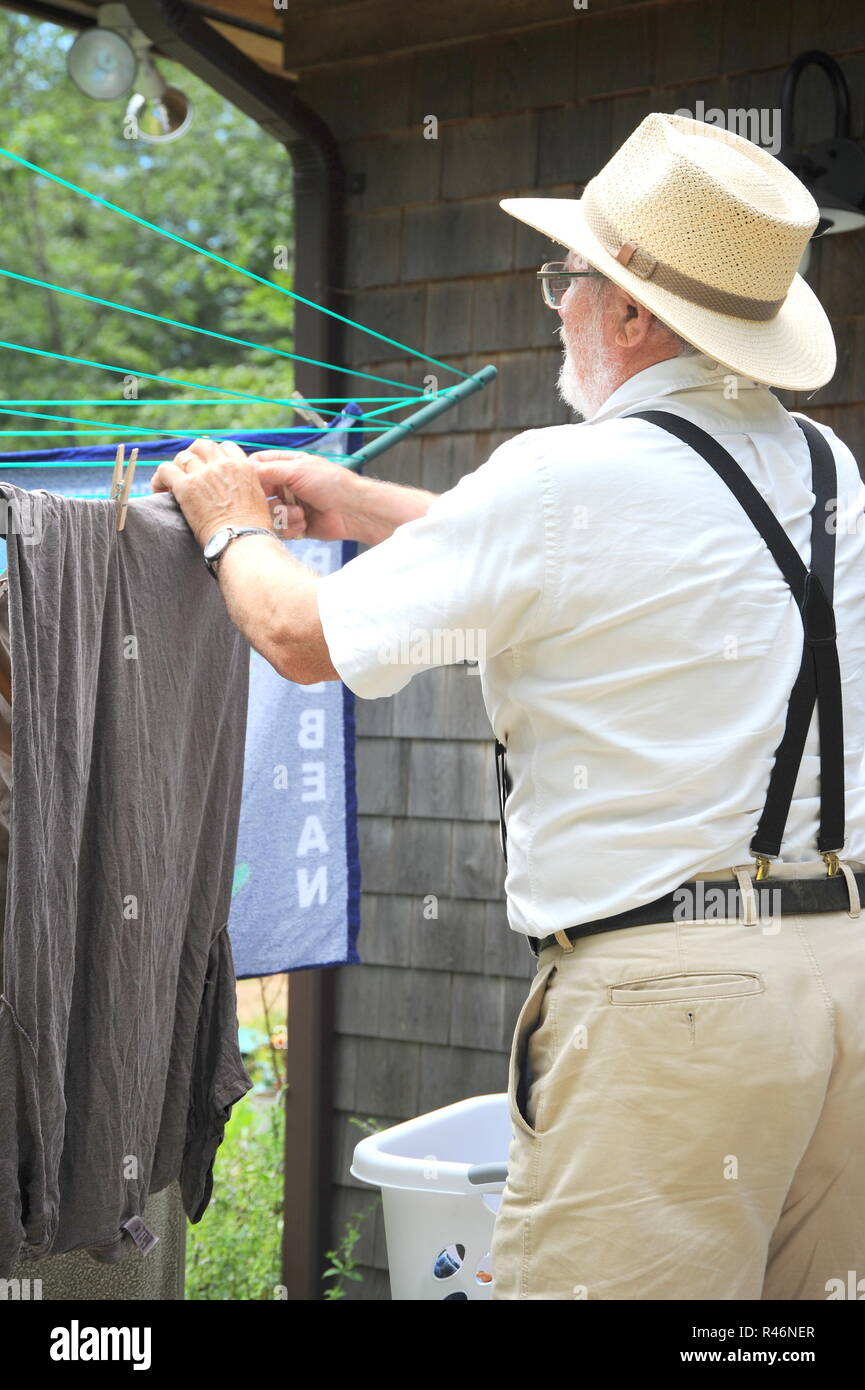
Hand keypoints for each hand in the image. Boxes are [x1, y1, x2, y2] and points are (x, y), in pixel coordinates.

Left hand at [151, 438, 274, 548]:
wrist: (242, 541)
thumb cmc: (252, 530)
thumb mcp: (257, 499)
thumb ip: (246, 487)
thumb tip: (237, 491)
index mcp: (243, 466)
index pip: (225, 447)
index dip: (214, 456)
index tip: (208, 467)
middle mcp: (223, 464)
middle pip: (202, 445)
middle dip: (193, 455)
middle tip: (188, 471)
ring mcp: (203, 473)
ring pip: (182, 456)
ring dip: (176, 468)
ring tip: (172, 484)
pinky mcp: (186, 486)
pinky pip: (165, 470)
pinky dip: (160, 479)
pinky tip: (160, 491)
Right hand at [248, 450, 361, 541]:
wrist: (353, 511)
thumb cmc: (330, 484)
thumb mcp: (297, 470)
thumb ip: (269, 470)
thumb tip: (244, 468)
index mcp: (286, 465)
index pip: (257, 466)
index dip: (250, 476)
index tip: (248, 485)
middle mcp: (285, 485)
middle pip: (258, 494)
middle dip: (267, 500)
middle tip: (278, 502)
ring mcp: (289, 505)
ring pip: (267, 513)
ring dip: (283, 515)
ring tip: (301, 513)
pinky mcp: (294, 524)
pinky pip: (279, 529)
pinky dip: (290, 527)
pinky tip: (305, 523)